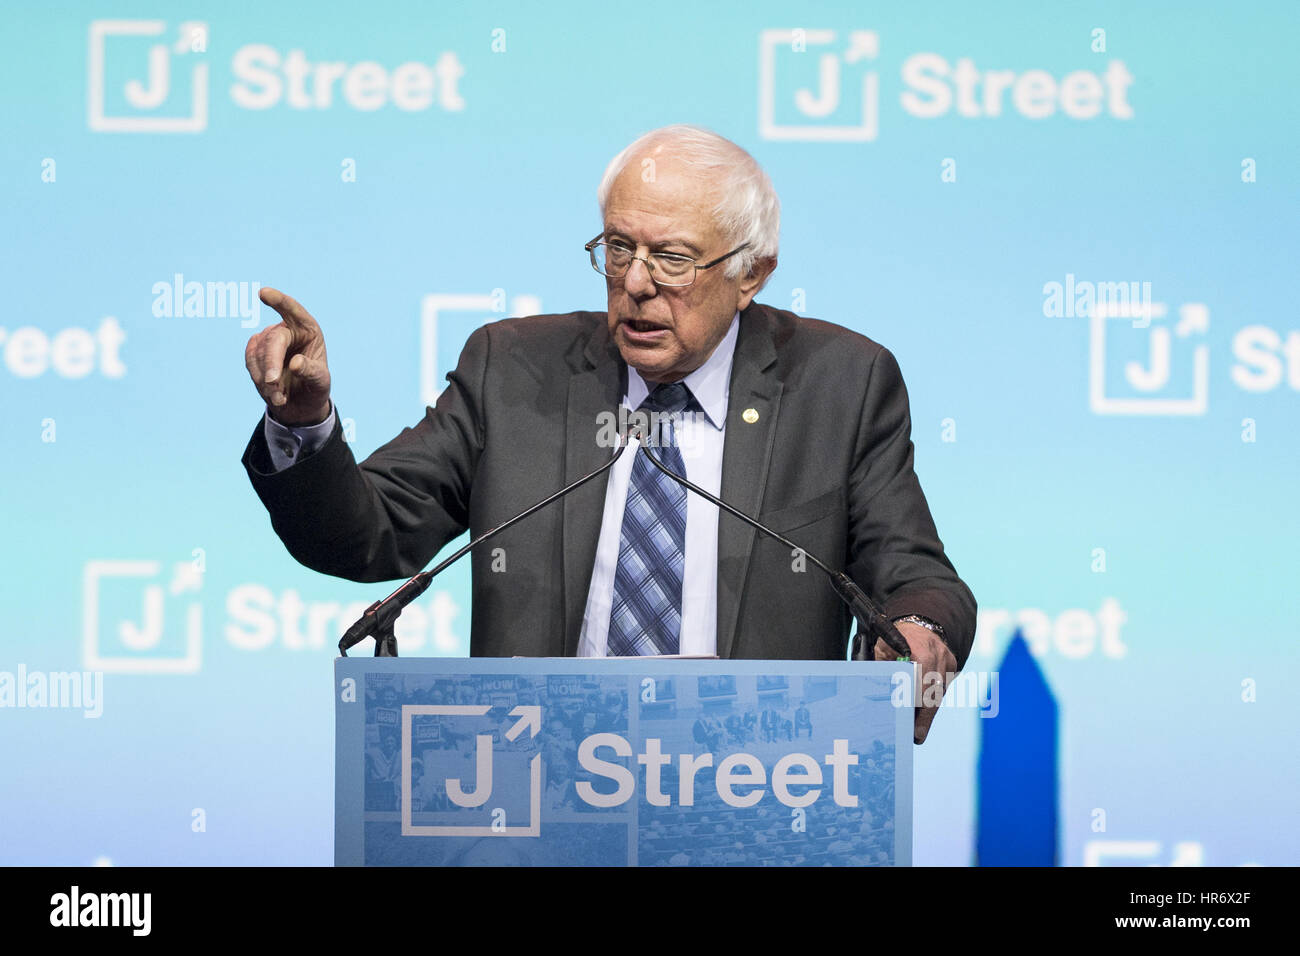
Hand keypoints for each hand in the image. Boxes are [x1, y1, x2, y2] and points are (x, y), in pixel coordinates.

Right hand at [245, 287, 331, 425]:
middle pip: (274, 339)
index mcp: (308, 329)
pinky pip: (250, 361)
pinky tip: (273, 394)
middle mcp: (288, 330)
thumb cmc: (314, 388)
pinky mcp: (255, 351)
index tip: (263, 293)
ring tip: (281, 397)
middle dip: (271, 361)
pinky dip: (259, 378)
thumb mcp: (320, 382)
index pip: (293, 310)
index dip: (278, 301)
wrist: (300, 403)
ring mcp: (269, 339)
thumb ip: (311, 372)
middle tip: (272, 383)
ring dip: (267, 378)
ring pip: (259, 353)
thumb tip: (294, 363)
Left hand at [873, 621, 958, 744]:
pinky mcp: (952, 665)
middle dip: (925, 717)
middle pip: (933, 692)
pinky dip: (933, 701)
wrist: (918, 623)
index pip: (920, 683)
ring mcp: (947, 660)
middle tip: (916, 736)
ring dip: (928, 713)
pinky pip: (943, 688)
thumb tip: (877, 698)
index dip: (916, 705)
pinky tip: (923, 716)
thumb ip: (883, 671)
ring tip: (918, 732)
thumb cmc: (894, 639)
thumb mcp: (882, 650)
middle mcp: (937, 654)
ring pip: (940, 693)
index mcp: (919, 649)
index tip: (911, 725)